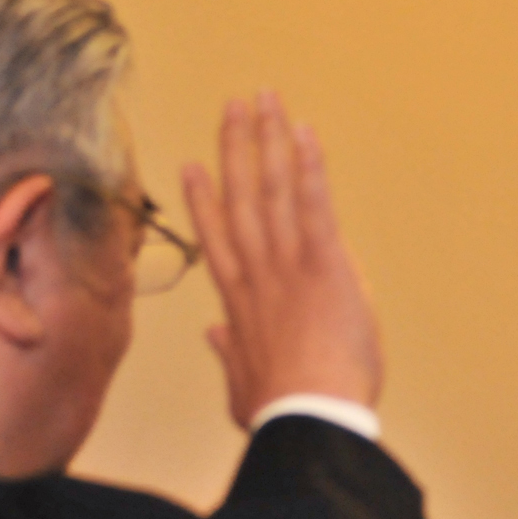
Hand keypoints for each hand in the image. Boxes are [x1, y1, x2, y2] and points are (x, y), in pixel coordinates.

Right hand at [182, 92, 383, 427]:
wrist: (309, 418)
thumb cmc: (282, 413)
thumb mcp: (243, 386)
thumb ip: (230, 354)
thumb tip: (215, 335)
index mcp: (239, 302)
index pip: (218, 238)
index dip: (205, 200)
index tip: (193, 166)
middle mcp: (258, 273)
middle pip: (241, 198)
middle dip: (236, 148)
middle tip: (233, 106)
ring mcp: (288, 265)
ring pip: (272, 189)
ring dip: (268, 140)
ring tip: (264, 100)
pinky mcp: (324, 264)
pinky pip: (314, 204)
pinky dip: (309, 167)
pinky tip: (305, 133)